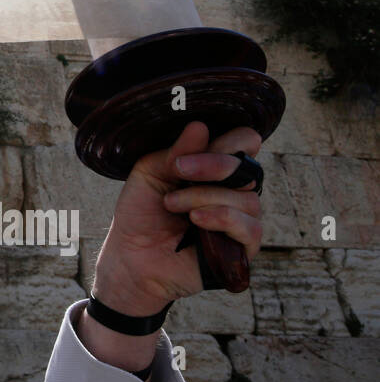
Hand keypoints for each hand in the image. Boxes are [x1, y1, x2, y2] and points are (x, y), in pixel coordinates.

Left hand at [77, 120, 262, 371]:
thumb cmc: (141, 213)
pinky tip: (195, 221)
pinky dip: (221, 218)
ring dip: (203, 197)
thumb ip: (176, 152)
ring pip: (246, 198)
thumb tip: (200, 126)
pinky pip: (250, 227)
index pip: (245, 143)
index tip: (194, 149)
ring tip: (173, 205)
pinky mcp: (243, 249)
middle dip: (213, 165)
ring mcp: (242, 220)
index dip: (229, 142)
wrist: (131, 256)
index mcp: (216, 169)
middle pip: (248, 168)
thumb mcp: (150, 174)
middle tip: (178, 171)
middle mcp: (235, 191)